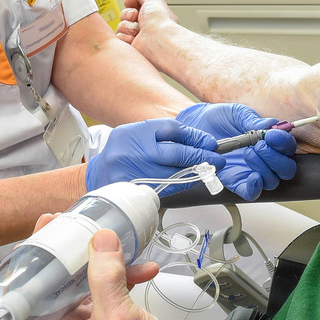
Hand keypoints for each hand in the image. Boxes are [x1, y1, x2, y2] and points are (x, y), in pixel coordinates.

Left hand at [30, 228, 187, 319]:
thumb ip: (105, 274)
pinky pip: (107, 294)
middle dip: (70, 258)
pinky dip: (122, 279)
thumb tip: (99, 238)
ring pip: (85, 287)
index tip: (41, 237)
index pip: (28, 298)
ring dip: (104, 267)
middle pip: (56, 287)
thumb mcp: (118, 316)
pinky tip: (142, 268)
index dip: (32, 266)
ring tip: (118, 245)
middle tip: (73, 228)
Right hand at [86, 118, 225, 190]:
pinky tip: (193, 180)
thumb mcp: (139, 131)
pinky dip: (183, 184)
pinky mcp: (138, 189)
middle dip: (202, 156)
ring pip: (176, 173)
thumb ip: (164, 133)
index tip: (209, 142)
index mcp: (137, 132)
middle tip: (218, 158)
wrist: (101, 173)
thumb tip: (197, 139)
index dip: (195, 135)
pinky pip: (168, 188)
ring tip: (210, 170)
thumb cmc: (123, 150)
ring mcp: (137, 172)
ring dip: (197, 172)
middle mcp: (136, 151)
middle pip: (177, 152)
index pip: (172, 129)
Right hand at [116, 0, 179, 48]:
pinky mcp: (131, 47)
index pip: (134, 6)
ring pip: (121, 26)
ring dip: (127, 25)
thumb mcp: (152, 0)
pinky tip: (134, 38)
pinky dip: (126, 36)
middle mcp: (145, 26)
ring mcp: (138, 37)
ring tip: (137, 30)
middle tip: (135, 16)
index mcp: (152, 15)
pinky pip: (119, 37)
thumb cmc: (160, 21)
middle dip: (128, 13)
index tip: (130, 1)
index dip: (130, 3)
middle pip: (125, 15)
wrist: (159, 39)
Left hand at [177, 103, 297, 200]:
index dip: (284, 143)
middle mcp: (265, 159)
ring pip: (272, 181)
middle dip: (276, 158)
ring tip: (248, 153)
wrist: (197, 126)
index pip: (288, 147)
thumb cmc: (220, 119)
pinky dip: (254, 188)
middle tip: (259, 146)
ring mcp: (251, 172)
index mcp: (270, 141)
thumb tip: (270, 125)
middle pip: (286, 169)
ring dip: (264, 169)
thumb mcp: (237, 113)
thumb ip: (253, 120)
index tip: (272, 135)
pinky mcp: (236, 182)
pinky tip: (252, 176)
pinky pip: (251, 193)